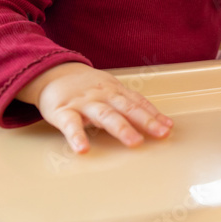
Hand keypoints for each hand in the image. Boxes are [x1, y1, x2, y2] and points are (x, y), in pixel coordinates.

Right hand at [16, 62, 172, 152]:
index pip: (138, 103)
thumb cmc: (86, 87)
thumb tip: (159, 121)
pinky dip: (77, 137)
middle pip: (127, 108)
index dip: (154, 115)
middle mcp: (103, 96)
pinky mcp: (63, 111)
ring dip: (121, 128)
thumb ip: (130, 105)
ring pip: (105, 115)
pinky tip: (83, 149)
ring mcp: (84, 103)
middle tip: (161, 134)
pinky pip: (71, 125)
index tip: (168, 128)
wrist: (52, 73)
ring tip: (134, 142)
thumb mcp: (110, 90)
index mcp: (115, 91)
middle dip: (146, 121)